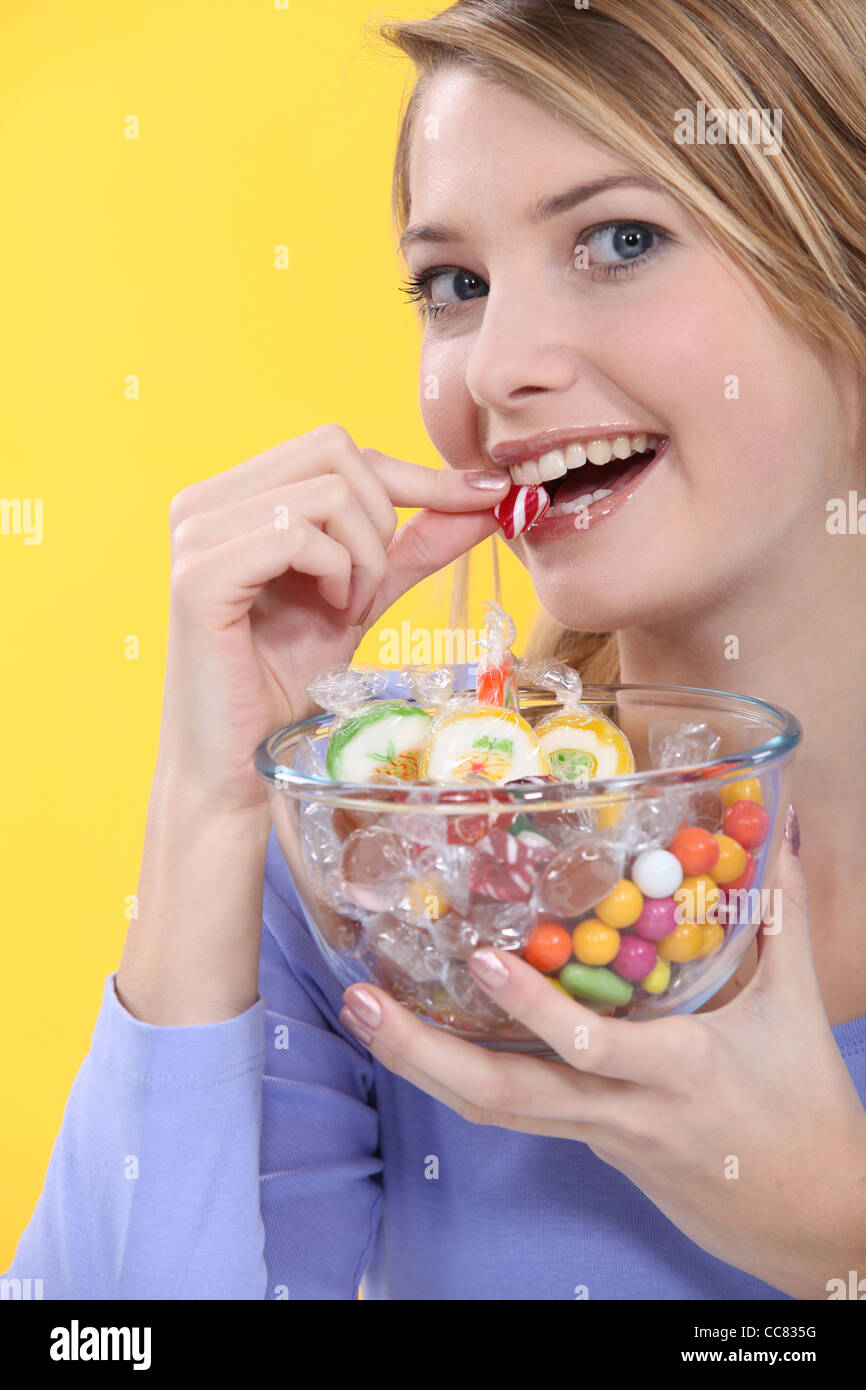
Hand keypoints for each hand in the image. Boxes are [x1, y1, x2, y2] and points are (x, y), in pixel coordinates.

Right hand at [158, 424, 506, 811]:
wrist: (238, 761)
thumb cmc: (285, 681)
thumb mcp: (363, 596)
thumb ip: (413, 543)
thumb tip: (485, 496)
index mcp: (235, 496)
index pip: (338, 449)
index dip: (417, 474)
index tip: (485, 493)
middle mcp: (205, 501)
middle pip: (335, 451)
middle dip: (381, 520)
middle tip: (370, 589)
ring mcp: (196, 534)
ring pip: (327, 494)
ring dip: (363, 557)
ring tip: (347, 608)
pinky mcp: (199, 575)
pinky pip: (297, 535)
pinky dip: (336, 574)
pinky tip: (332, 613)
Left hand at [340, 822, 865, 1298]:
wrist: (805, 1217)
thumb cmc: (803, 1110)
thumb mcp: (794, 1010)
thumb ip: (780, 913)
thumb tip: (783, 829)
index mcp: (678, 1072)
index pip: (594, 1047)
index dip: (534, 1008)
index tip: (482, 960)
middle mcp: (621, 1110)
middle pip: (504, 1096)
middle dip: (422, 1055)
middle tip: (358, 1003)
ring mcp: (596, 1134)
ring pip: (493, 1110)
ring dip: (421, 1066)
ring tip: (363, 1013)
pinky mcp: (587, 1141)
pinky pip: (513, 1110)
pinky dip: (462, 1075)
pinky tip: (423, 1037)